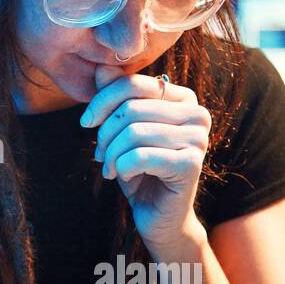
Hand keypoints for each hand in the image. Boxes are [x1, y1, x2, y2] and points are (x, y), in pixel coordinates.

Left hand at [81, 67, 210, 257]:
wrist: (159, 216)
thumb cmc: (141, 170)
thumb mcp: (123, 130)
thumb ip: (116, 97)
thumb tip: (101, 67)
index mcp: (183, 98)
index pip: (134, 83)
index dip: (102, 101)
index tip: (86, 123)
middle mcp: (197, 113)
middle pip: (132, 109)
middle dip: (105, 134)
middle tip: (99, 155)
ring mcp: (199, 139)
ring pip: (134, 133)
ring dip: (111, 154)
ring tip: (108, 168)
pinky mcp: (192, 164)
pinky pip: (140, 156)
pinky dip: (122, 168)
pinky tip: (123, 176)